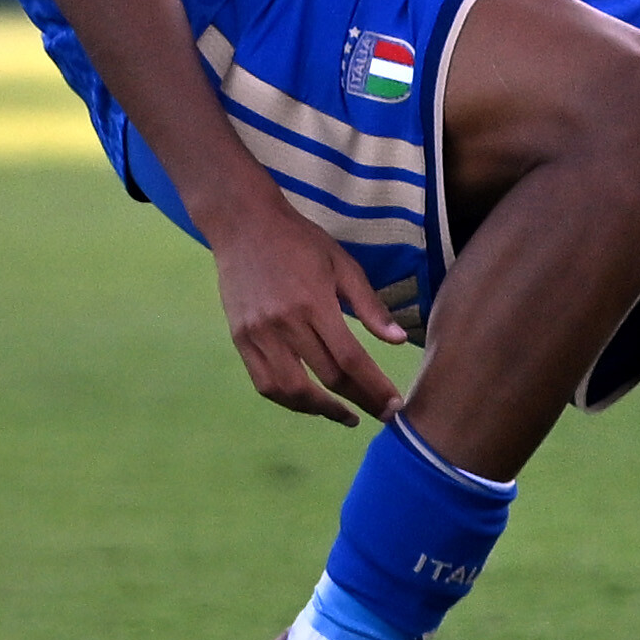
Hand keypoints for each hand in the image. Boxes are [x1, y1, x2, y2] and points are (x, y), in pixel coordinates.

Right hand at [214, 204, 407, 424]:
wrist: (244, 225)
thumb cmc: (301, 242)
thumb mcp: (343, 265)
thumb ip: (371, 306)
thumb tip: (399, 341)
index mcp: (314, 303)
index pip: (350, 359)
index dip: (374, 388)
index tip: (394, 405)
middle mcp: (284, 324)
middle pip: (325, 378)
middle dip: (358, 402)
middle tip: (380, 414)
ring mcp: (258, 335)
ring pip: (291, 390)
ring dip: (320, 410)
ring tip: (345, 414)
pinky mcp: (240, 339)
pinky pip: (264, 382)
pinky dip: (288, 399)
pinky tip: (308, 401)